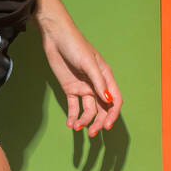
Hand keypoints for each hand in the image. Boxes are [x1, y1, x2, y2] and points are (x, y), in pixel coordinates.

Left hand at [34, 8, 120, 136]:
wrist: (55, 37)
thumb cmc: (75, 45)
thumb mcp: (88, 63)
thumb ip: (98, 82)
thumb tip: (109, 101)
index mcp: (105, 77)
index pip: (114, 100)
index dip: (113, 114)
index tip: (107, 126)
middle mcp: (96, 84)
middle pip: (102, 108)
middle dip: (99, 122)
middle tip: (91, 133)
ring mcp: (83, 87)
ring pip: (88, 110)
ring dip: (85, 120)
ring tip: (77, 127)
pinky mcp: (70, 89)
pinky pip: (74, 106)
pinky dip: (73, 116)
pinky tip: (70, 124)